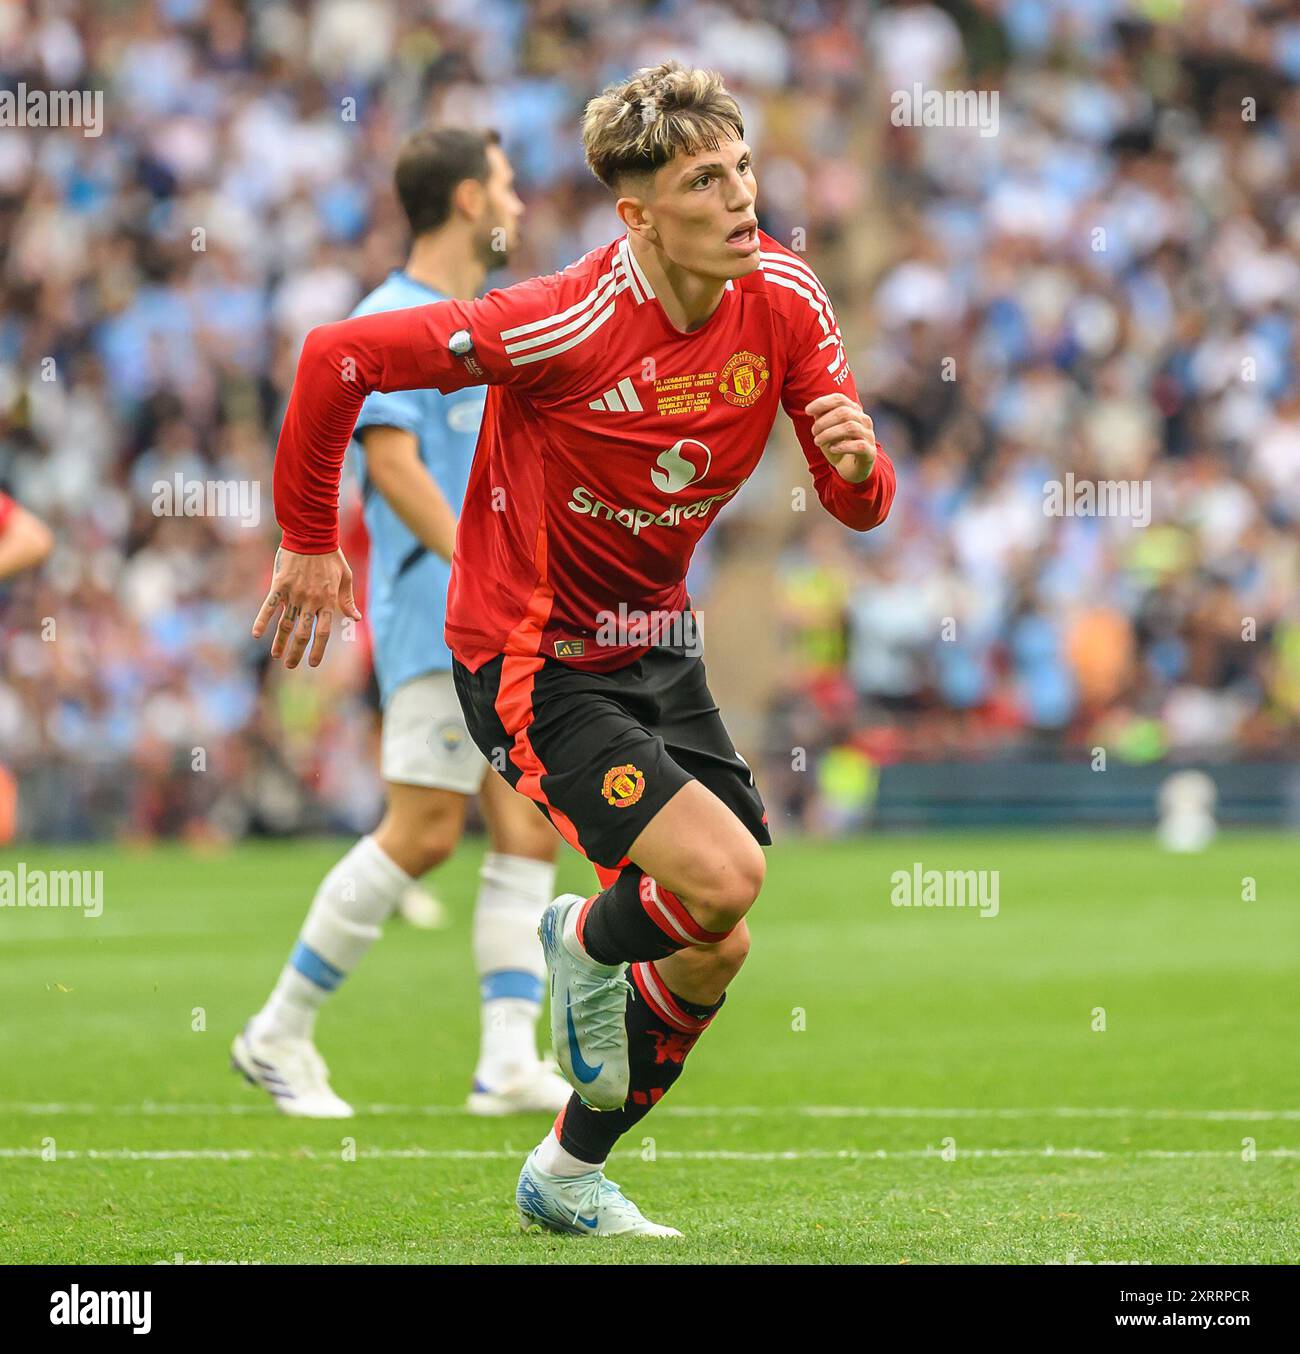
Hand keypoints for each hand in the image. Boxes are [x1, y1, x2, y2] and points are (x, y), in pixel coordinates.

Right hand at [252, 545, 361, 668]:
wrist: (312, 534)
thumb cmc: (331, 555)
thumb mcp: (346, 577)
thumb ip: (347, 600)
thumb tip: (356, 618)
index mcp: (327, 601)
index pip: (323, 632)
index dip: (318, 649)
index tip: (312, 663)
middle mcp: (311, 601)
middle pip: (303, 633)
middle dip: (296, 652)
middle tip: (290, 665)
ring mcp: (294, 594)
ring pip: (286, 624)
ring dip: (280, 642)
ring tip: (276, 656)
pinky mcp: (280, 586)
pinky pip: (270, 606)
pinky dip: (262, 620)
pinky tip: (256, 634)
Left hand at [806, 393, 876, 483]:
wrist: (853, 469)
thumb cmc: (839, 447)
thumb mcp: (827, 431)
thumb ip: (822, 419)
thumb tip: (814, 411)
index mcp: (854, 411)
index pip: (839, 399)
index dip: (822, 403)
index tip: (807, 411)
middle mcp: (864, 420)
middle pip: (844, 412)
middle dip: (824, 421)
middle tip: (813, 432)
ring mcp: (869, 436)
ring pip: (850, 427)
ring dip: (829, 434)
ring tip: (818, 441)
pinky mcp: (870, 452)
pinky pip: (859, 445)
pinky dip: (842, 447)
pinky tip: (832, 449)